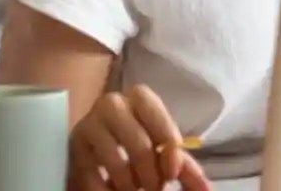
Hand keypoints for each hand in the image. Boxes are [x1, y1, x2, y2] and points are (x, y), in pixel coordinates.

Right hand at [69, 84, 211, 190]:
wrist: (93, 144)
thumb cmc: (136, 142)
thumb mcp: (161, 150)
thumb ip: (185, 167)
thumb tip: (206, 189)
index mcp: (140, 98)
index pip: (161, 122)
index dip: (169, 151)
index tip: (172, 174)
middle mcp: (112, 104)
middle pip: (140, 146)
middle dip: (151, 176)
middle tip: (154, 188)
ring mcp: (89, 124)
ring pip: (117, 163)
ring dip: (130, 185)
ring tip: (134, 189)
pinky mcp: (73, 147)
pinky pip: (92, 176)